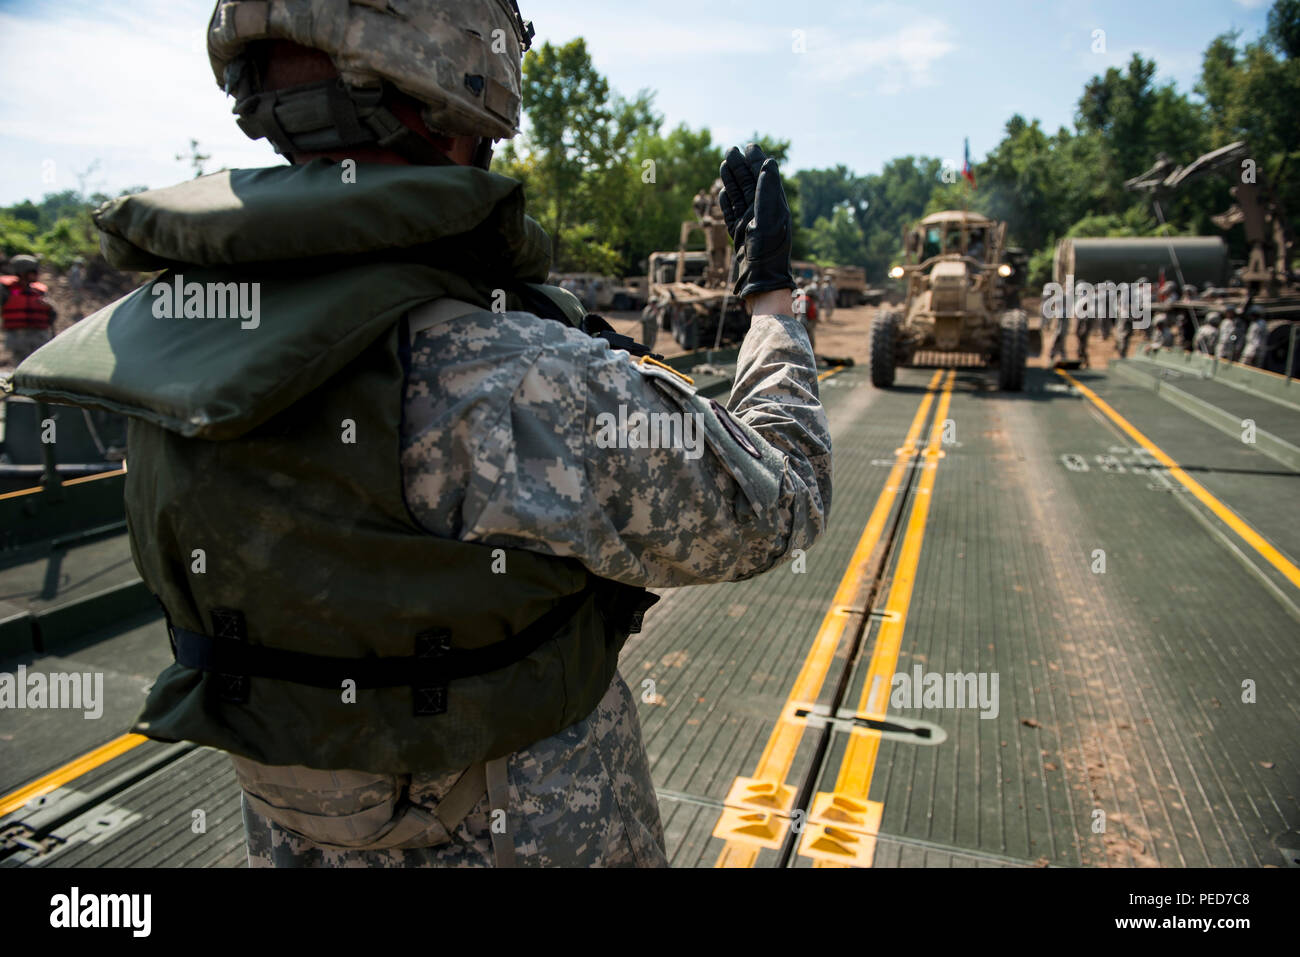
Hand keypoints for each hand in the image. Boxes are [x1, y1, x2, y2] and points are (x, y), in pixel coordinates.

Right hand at [719, 144, 794, 300]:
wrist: (760, 278)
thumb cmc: (768, 249)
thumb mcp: (769, 215)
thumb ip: (768, 189)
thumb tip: (769, 162)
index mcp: (773, 206)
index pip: (764, 178)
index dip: (757, 161)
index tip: (750, 147)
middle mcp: (762, 213)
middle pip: (749, 184)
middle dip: (740, 167)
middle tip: (731, 150)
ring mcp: (750, 223)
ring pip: (738, 196)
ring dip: (731, 180)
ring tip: (724, 163)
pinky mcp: (740, 234)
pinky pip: (731, 214)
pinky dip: (726, 202)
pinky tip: (722, 191)